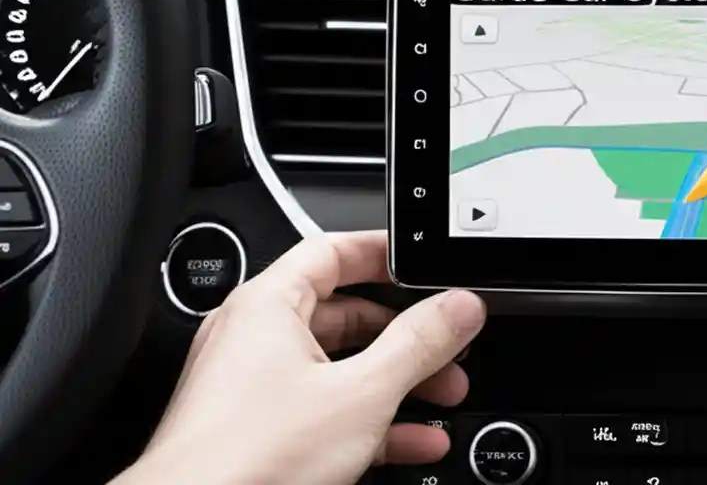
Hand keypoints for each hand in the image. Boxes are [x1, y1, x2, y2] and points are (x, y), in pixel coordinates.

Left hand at [113, 231, 485, 484]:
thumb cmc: (246, 459)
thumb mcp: (361, 394)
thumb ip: (418, 345)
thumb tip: (457, 307)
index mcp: (268, 305)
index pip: (334, 251)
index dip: (385, 254)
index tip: (427, 266)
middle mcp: (253, 338)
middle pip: (346, 315)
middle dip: (406, 334)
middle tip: (448, 341)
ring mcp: (253, 387)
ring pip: (340, 368)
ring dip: (397, 381)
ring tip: (443, 393)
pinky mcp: (258, 432)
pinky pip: (325, 410)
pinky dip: (371, 419)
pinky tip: (413, 440)